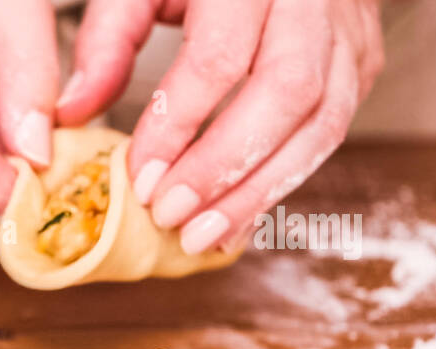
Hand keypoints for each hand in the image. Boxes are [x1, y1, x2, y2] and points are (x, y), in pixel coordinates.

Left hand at [57, 0, 383, 252]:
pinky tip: (237, 216)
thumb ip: (106, 42)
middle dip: (224, 168)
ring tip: (201, 235)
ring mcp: (349, 26)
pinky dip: (282, 180)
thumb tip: (73, 113)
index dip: (177, 125)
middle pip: (287, 92)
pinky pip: (333, 128)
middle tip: (171, 216)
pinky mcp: (362, 57)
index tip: (138, 179)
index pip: (220, 56)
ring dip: (259, 190)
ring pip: (324, 121)